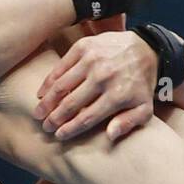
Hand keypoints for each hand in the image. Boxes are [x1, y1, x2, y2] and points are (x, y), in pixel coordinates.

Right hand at [34, 28, 157, 141]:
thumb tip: (110, 135)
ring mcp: (92, 60)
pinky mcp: (84, 47)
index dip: (70, 129)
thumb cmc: (141, 83)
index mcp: (117, 95)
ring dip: (47, 101)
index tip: (58, 136)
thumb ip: (129, 123)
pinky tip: (42, 93)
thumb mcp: (144, 107)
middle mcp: (103, 77)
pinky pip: (61, 67)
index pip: (87, 118)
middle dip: (55, 118)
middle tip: (45, 127)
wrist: (145, 48)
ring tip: (38, 113)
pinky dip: (49, 81)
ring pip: (62, 85)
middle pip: (71, 103)